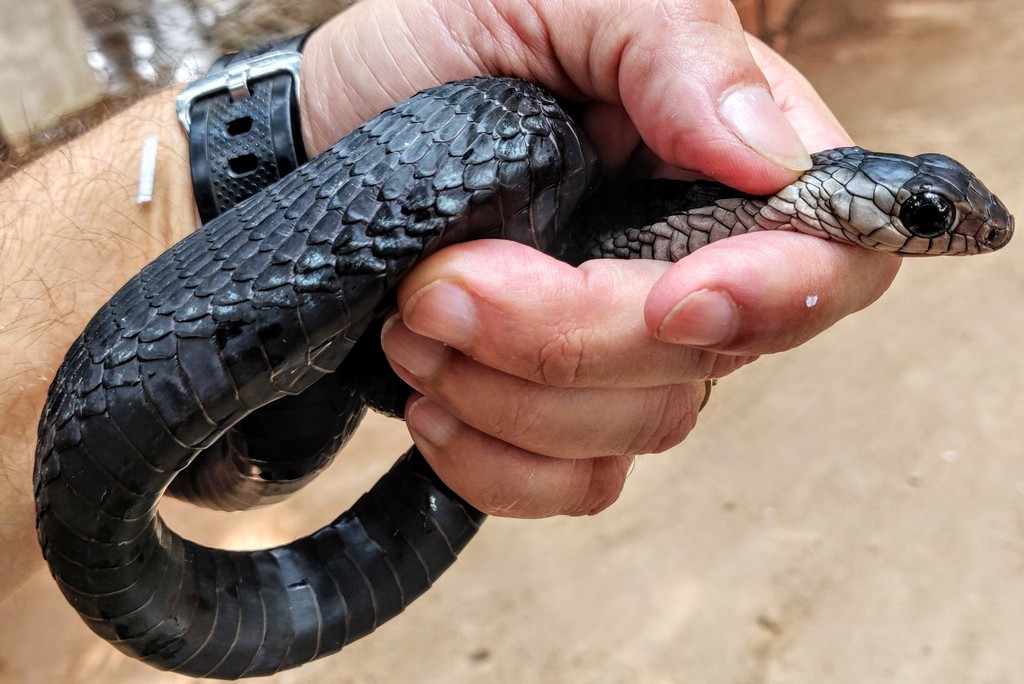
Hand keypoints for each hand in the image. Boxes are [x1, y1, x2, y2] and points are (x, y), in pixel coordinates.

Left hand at [296, 0, 900, 517]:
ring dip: (505, 393)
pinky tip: (431, 399)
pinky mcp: (559, 409)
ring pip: (633, 431)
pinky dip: (493, 463)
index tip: (669, 298)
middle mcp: (691, 264)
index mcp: (718, 162)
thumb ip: (672, 45)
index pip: (825, 258)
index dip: (771, 298)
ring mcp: (626, 349)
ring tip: (413, 316)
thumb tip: (771, 154)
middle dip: (562, 338)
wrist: (330, 127)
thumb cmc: (436, 42)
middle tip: (439, 283)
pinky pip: (570, 486)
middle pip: (704, 361)